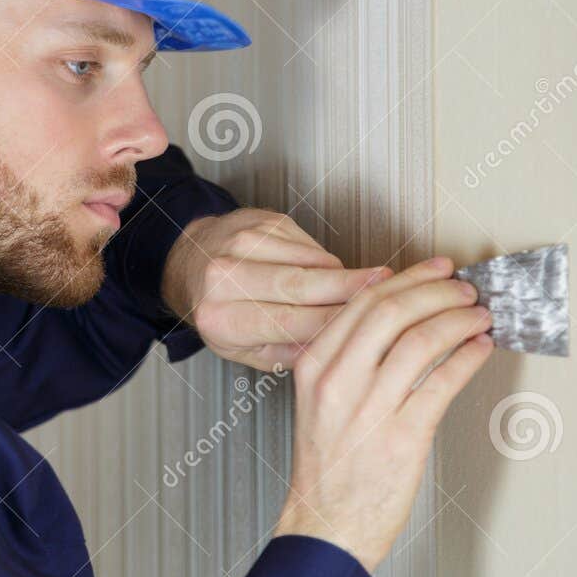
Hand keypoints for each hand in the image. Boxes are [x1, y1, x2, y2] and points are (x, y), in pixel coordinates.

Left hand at [160, 209, 390, 371]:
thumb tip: (333, 351)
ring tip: (365, 287)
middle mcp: (226, 276)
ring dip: (342, 275)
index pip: (287, 321)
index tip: (366, 327)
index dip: (331, 323)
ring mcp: (243, 244)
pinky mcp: (262, 222)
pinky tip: (326, 272)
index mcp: (221, 317)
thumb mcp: (243, 349)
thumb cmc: (220, 310)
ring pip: (310, 261)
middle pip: (300, 284)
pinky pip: (308, 244)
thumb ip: (288, 354)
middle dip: (350, 289)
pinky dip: (325, 261)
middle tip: (387, 290)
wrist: (189, 261)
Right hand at [273, 256, 494, 572]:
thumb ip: (346, 359)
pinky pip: (443, 382)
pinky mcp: (402, 437)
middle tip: (463, 288)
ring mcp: (370, 409)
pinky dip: (469, 358)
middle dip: (437, 291)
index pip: (364, 302)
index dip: (408, 278)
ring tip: (479, 315)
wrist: (324, 526)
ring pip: (422, 340)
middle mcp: (338, 382)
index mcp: (314, 367)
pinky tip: (480, 349)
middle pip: (393, 311)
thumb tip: (397, 320)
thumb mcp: (318, 401)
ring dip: (459, 320)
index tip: (434, 270)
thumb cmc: (326, 469)